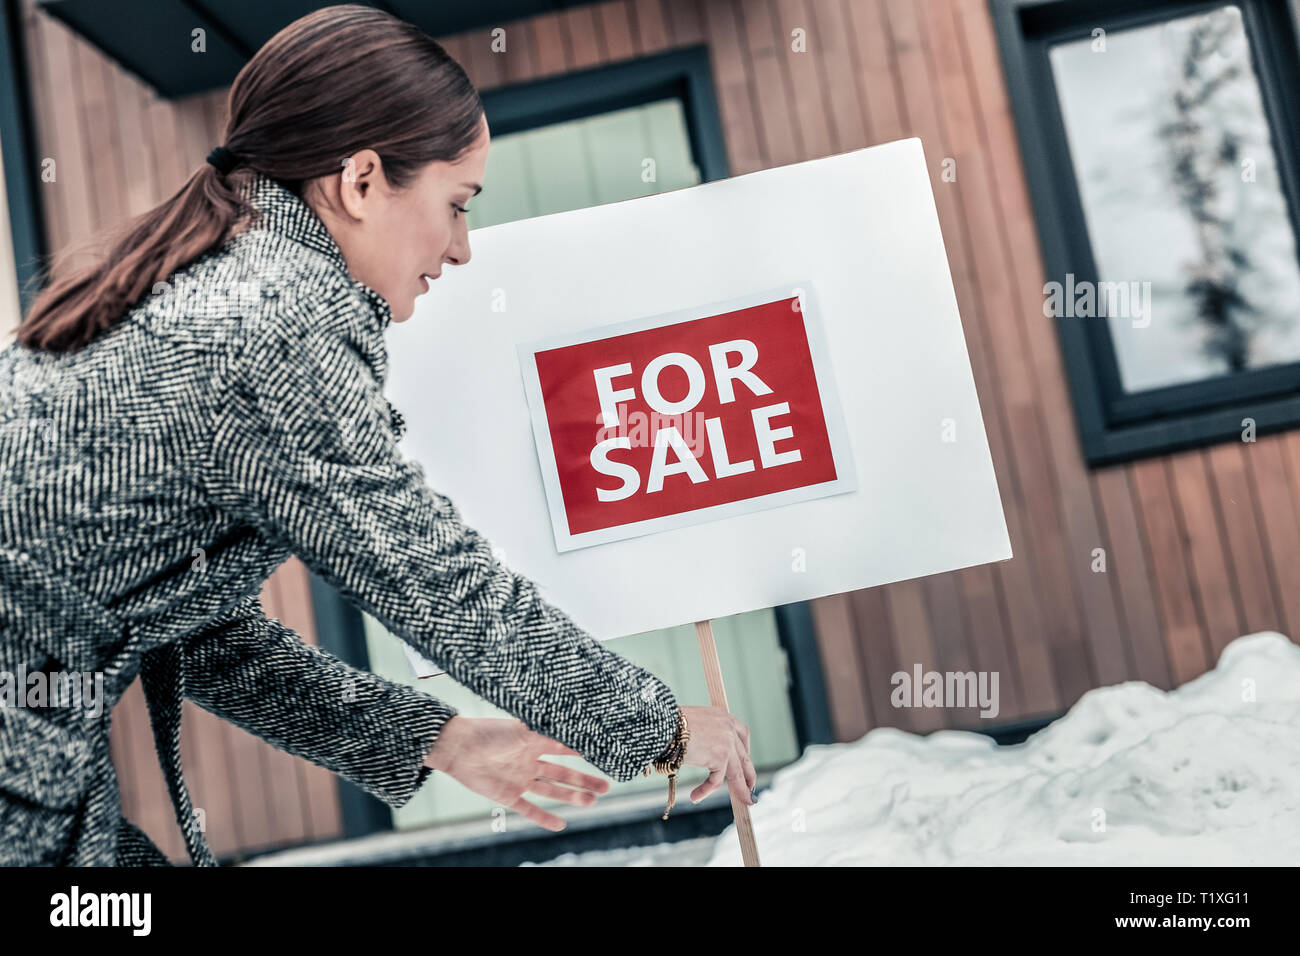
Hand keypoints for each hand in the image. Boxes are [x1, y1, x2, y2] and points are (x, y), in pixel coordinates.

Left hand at [423, 716, 610, 830]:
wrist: (458, 748)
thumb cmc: (489, 732)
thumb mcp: (522, 727)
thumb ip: (546, 728)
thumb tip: (573, 722)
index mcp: (534, 742)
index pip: (564, 748)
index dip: (583, 752)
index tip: (603, 756)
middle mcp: (529, 762)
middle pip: (563, 774)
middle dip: (584, 781)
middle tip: (606, 787)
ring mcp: (520, 779)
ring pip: (551, 790)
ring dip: (571, 797)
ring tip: (592, 802)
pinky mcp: (508, 795)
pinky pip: (529, 809)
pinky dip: (544, 817)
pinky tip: (560, 825)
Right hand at [678, 705, 756, 806]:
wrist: (664, 724)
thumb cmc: (669, 723)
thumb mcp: (693, 724)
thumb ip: (705, 735)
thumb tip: (704, 753)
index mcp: (723, 716)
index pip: (742, 733)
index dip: (745, 750)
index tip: (744, 761)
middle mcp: (728, 728)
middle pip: (744, 756)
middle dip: (748, 775)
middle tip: (750, 788)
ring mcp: (727, 743)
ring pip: (737, 773)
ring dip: (740, 790)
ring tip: (742, 801)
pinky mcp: (720, 757)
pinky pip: (716, 780)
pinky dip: (706, 790)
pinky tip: (695, 797)